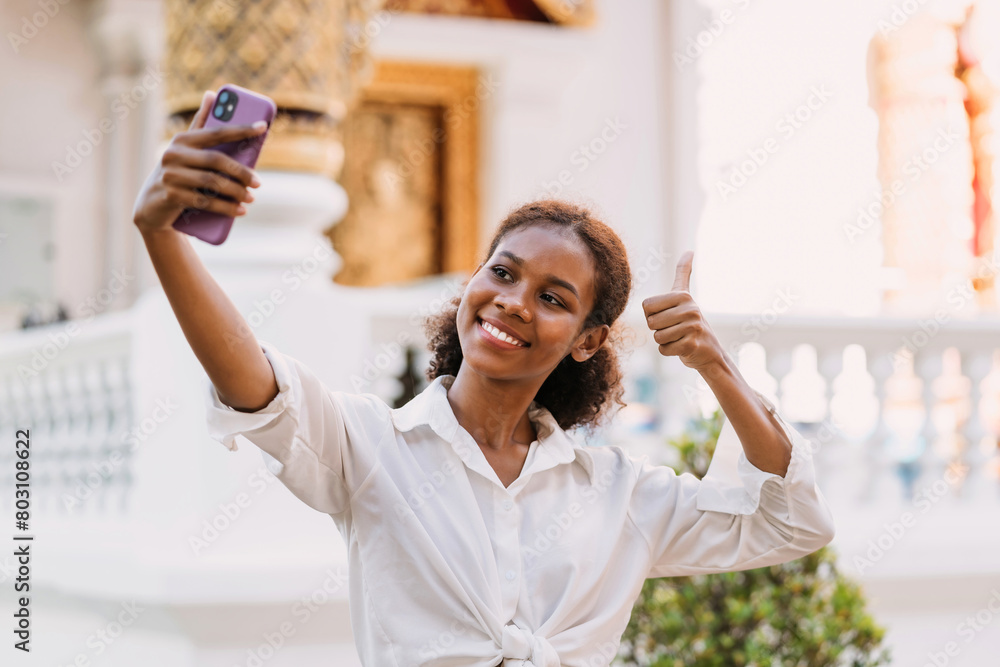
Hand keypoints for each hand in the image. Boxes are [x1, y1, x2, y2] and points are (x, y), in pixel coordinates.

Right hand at [131, 90, 264, 234]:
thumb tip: (212, 94)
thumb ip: (200, 124)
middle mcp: (174, 154)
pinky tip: (240, 211)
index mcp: (183, 140)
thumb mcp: (186, 149)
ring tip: (250, 198)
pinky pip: (204, 201)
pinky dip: (225, 207)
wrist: (153, 206)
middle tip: (258, 183)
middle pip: (216, 160)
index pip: (217, 132)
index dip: (241, 129)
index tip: (263, 127)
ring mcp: (171, 175)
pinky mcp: (171, 195)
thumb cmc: (178, 173)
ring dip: (236, 192)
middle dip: (241, 172)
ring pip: (212, 182)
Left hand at [642, 250, 725, 372]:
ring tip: (680, 337)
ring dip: (665, 341)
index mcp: (682, 295)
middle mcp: (690, 308)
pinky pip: (664, 349)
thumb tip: (690, 250)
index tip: (668, 316)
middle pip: (651, 322)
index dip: (653, 315)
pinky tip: (683, 347)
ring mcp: (692, 326)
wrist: (709, 351)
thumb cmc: (690, 323)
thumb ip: (684, 273)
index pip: (647, 306)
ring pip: (657, 337)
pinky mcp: (692, 344)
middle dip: (659, 329)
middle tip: (675, 329)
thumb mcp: (685, 296)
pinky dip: (669, 351)